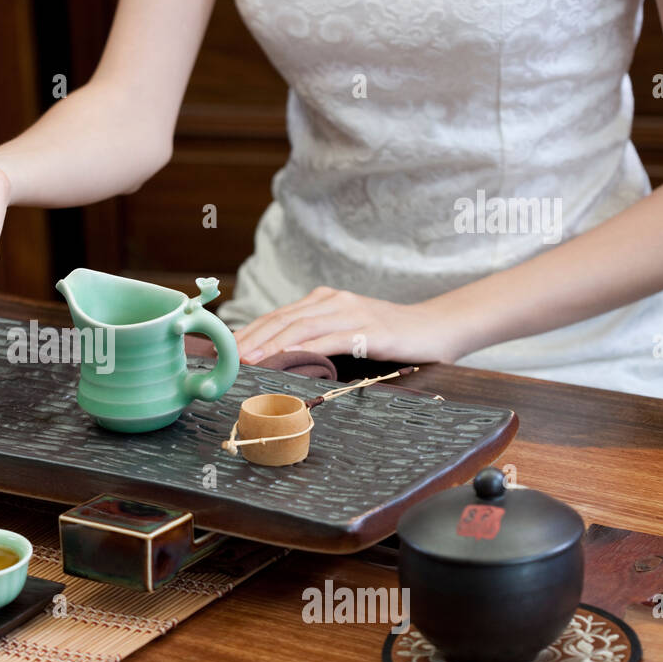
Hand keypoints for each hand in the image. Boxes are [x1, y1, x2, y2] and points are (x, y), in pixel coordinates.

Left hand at [232, 286, 463, 365]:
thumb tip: (279, 361)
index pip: (278, 316)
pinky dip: (306, 347)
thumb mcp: (347, 333)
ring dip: (271, 343)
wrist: (437, 328)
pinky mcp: (369, 330)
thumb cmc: (389, 337)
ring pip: (301, 327)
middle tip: (227, 358)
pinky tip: (288, 355)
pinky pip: (331, 338)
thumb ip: (317, 339)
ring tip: (249, 358)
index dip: (249, 331)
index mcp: (324, 300)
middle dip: (252, 339)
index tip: (225, 350)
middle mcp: (333, 301)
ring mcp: (351, 313)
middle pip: (282, 319)